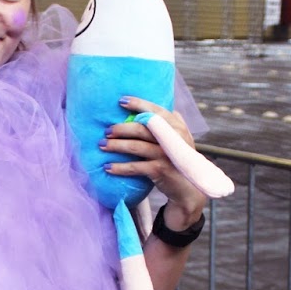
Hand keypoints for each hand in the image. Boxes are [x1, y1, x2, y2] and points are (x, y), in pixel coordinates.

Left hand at [102, 98, 208, 226]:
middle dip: (122, 128)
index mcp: (177, 127)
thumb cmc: (179, 160)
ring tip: (102, 145)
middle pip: (142, 128)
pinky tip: (107, 167)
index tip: (121, 101)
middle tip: (107, 130)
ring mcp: (165, 155)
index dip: (139, 104)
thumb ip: (171, 124)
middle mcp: (172, 139)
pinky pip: (135, 167)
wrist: (188, 188)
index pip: (156, 111)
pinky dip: (120, 167)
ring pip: (136, 146)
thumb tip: (158, 109)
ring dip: (116, 146)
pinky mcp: (159, 170)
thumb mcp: (181, 139)